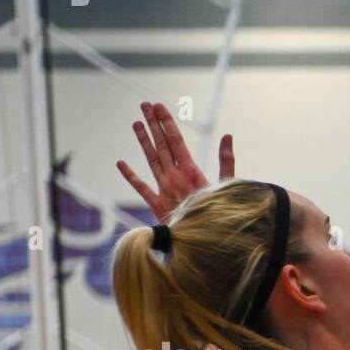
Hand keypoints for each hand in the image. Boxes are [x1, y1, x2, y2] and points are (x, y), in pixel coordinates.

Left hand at [116, 101, 234, 222]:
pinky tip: (120, 163)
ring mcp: (163, 190)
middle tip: (145, 105)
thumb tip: (228, 136)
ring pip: (150, 160)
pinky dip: (130, 175)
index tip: (158, 106)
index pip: (176, 141)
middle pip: (161, 145)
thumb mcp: (227, 188)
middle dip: (153, 124)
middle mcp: (174, 178)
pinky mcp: (157, 205)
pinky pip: (140, 187)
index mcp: (191, 172)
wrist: (204, 244)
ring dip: (143, 141)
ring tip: (136, 123)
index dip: (166, 122)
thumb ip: (227, 161)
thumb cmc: (219, 217)